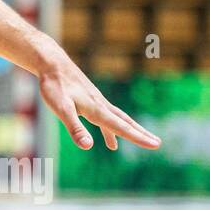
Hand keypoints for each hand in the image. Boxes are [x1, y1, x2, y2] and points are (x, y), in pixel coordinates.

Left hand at [38, 56, 161, 151]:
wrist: (51, 62)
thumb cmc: (54, 86)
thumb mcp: (61, 109)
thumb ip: (74, 128)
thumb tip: (88, 147)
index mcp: (96, 110)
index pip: (121, 127)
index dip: (138, 138)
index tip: (155, 145)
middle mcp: (100, 105)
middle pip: (125, 121)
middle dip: (140, 133)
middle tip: (157, 143)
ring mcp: (96, 101)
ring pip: (117, 118)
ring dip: (129, 130)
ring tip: (142, 140)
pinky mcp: (89, 98)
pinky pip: (105, 117)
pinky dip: (110, 129)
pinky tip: (108, 139)